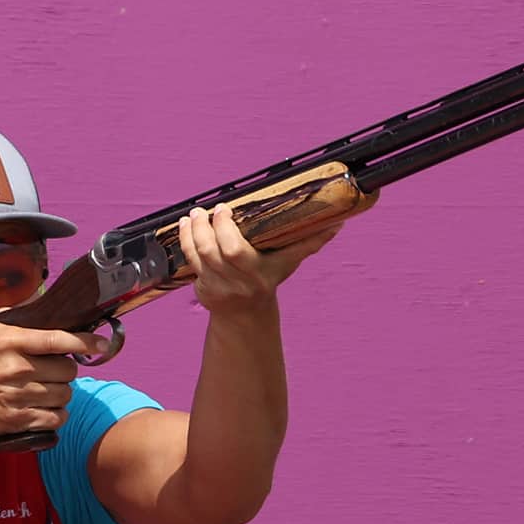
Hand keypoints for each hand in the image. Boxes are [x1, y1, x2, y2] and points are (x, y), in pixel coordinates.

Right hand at [0, 315, 106, 435]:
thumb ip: (22, 317)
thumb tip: (54, 311)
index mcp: (12, 340)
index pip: (58, 340)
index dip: (85, 342)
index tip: (102, 344)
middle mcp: (16, 367)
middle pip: (68, 371)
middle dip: (66, 370)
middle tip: (52, 370)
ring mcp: (16, 395)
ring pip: (65, 395)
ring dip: (61, 392)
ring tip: (46, 388)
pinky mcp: (16, 419)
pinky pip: (55, 418)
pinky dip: (57, 413)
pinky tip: (47, 407)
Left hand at [177, 204, 344, 313]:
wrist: (247, 315)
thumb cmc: (269, 278)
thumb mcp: (288, 262)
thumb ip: (310, 242)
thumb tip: (338, 224)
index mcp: (258, 273)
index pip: (235, 250)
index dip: (225, 228)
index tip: (226, 208)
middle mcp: (236, 281)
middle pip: (213, 251)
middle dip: (206, 227)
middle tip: (207, 209)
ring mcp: (218, 285)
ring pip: (198, 255)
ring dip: (192, 232)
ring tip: (195, 214)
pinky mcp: (202, 288)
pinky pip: (189, 262)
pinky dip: (185, 242)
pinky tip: (186, 226)